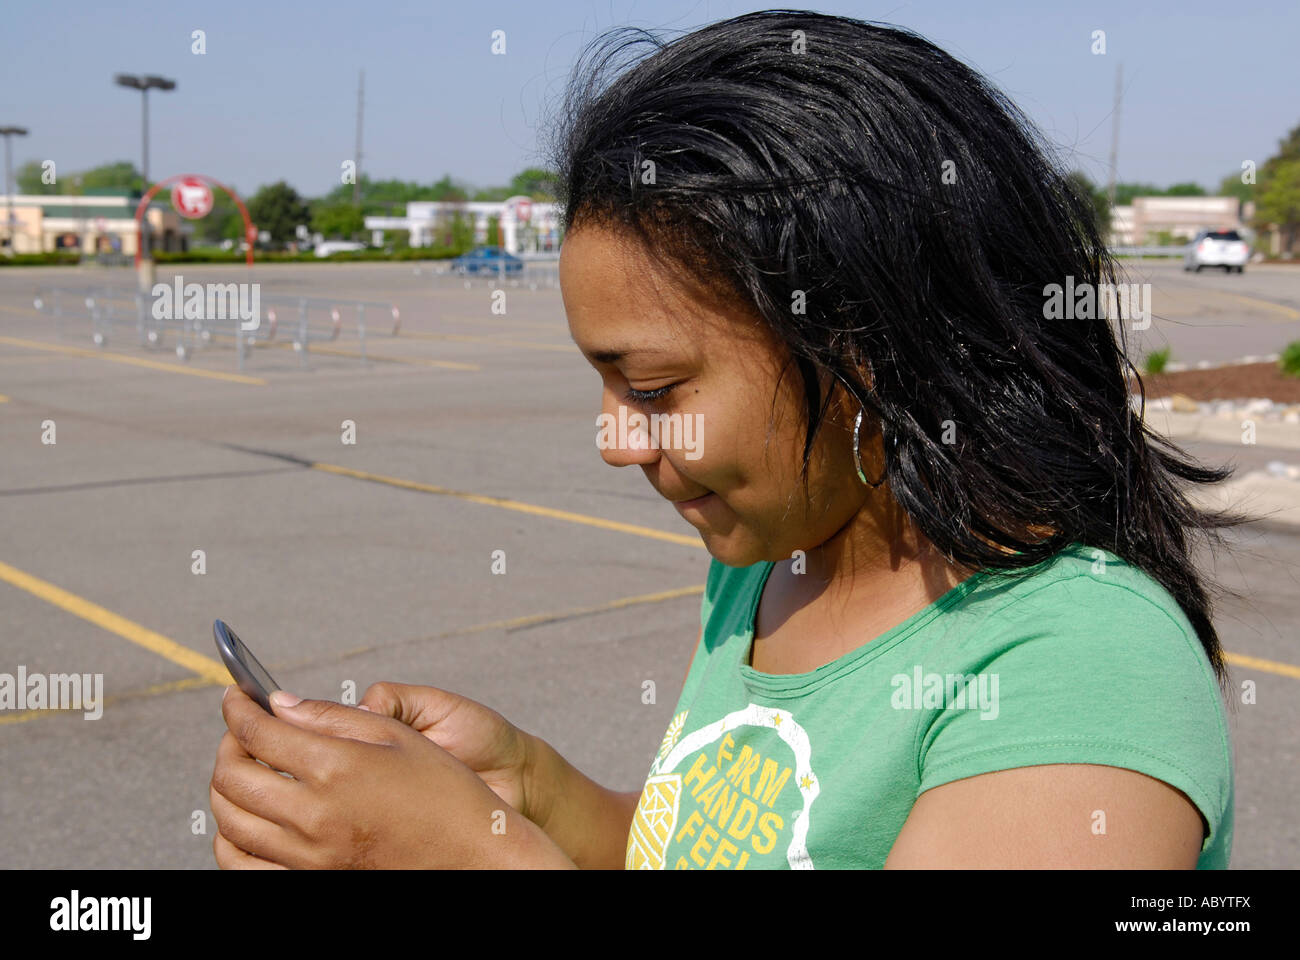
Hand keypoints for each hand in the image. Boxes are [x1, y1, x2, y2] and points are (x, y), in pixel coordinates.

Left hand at [210, 685, 573, 868]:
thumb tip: (280, 705)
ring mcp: (308, 854)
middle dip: (227, 745)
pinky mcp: (311, 879)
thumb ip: (332, 716)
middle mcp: (314, 815)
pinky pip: (242, 864)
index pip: (257, 732)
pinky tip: (248, 818)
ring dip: (224, 789)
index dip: (237, 709)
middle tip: (241, 730)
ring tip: (243, 770)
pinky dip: (231, 839)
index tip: (235, 698)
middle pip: (231, 777)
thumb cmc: (445, 790)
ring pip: (229, 822)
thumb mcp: (398, 736)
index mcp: (336, 767)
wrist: (471, 854)